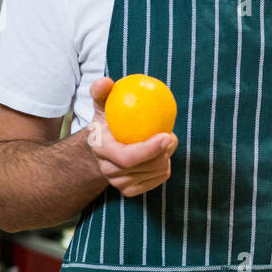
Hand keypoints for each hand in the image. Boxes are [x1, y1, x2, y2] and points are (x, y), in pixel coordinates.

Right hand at [87, 77, 178, 197]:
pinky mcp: (130, 190)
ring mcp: (118, 183)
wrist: (104, 146)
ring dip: (166, 157)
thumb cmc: (107, 119)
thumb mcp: (102, 103)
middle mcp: (108, 170)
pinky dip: (164, 167)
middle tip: (171, 135)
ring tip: (166, 141)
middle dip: (164, 152)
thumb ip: (101, 91)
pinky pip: (157, 180)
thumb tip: (106, 82)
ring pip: (154, 173)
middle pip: (145, 167)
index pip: (127, 157)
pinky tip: (163, 155)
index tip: (166, 135)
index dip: (149, 150)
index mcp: (101, 149)